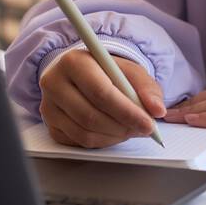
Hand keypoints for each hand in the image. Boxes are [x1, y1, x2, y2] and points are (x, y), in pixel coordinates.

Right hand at [38, 49, 164, 148]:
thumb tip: (157, 110)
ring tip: (131, 129)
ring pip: (84, 133)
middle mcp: (54, 83)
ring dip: (114, 137)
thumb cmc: (107, 72)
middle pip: (90, 116)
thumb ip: (146, 88)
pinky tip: (114, 132)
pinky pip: (78, 142)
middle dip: (122, 127)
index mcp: (73, 62)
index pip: (101, 93)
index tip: (149, 124)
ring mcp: (48, 106)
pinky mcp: (50, 125)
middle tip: (143, 129)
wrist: (83, 75)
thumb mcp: (130, 71)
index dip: (127, 112)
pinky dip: (102, 142)